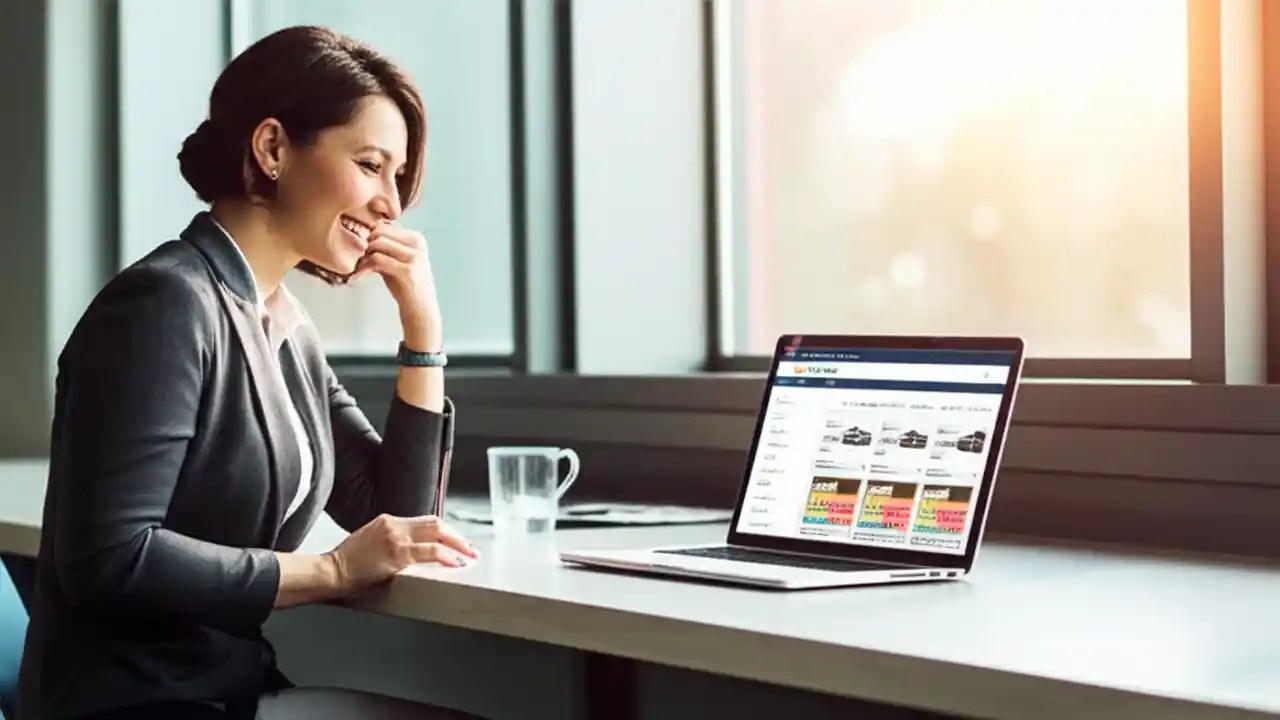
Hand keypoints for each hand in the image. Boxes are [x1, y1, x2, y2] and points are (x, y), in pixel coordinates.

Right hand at [326, 514, 478, 595]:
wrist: (332, 571)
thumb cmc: (348, 562)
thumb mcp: (370, 540)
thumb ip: (391, 539)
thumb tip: (413, 548)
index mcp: (388, 520)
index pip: (425, 521)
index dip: (445, 531)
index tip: (457, 541)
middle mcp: (394, 525)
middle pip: (435, 524)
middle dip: (457, 536)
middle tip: (470, 548)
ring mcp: (396, 538)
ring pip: (437, 534)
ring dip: (458, 545)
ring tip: (469, 556)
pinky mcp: (397, 554)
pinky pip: (430, 552)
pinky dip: (446, 556)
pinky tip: (455, 563)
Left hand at [350, 223, 442, 346]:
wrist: (420, 309)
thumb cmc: (405, 285)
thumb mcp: (396, 260)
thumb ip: (384, 247)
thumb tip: (360, 235)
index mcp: (416, 238)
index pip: (383, 226)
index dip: (368, 238)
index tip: (361, 253)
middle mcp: (417, 243)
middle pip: (379, 232)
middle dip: (365, 245)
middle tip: (358, 261)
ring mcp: (414, 256)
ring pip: (377, 243)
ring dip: (363, 256)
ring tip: (359, 269)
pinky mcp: (407, 270)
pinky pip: (377, 259)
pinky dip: (364, 267)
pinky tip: (358, 277)